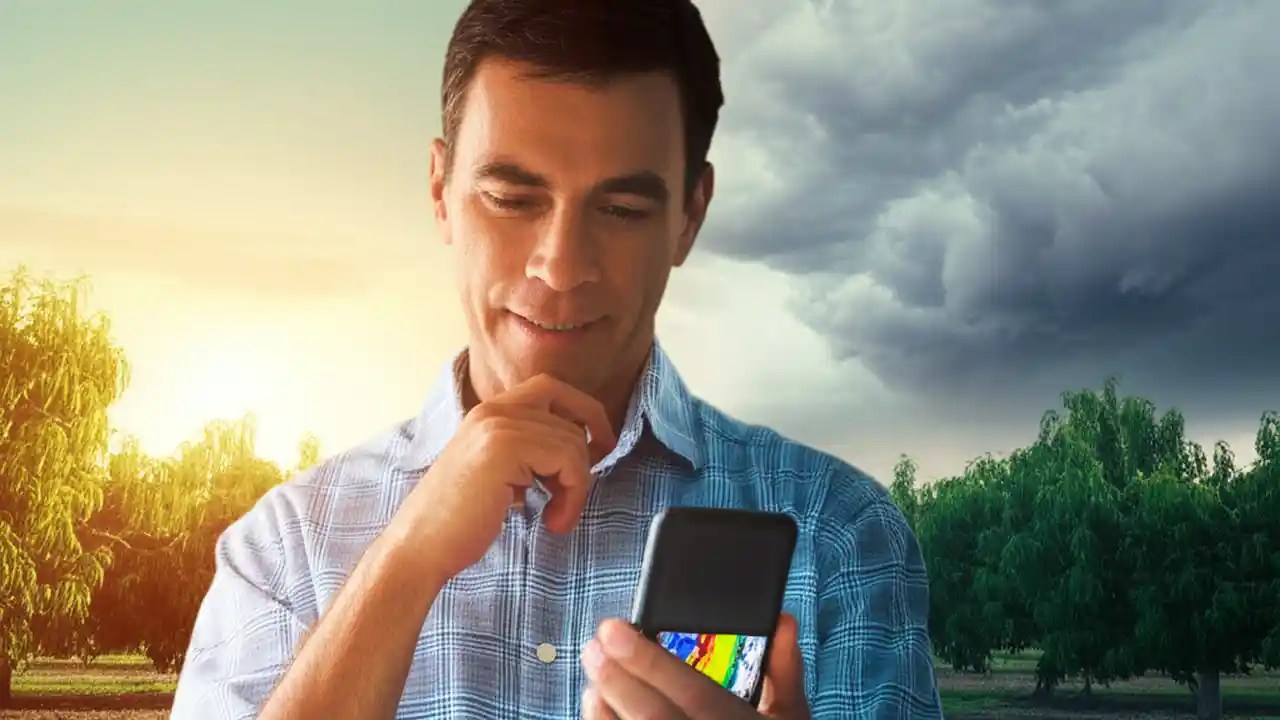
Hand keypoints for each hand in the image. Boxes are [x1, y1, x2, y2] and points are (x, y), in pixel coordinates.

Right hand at [391, 373, 617, 581]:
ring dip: (578, 487)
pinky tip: (553, 521)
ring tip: (558, 517)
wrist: (421, 547)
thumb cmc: (459, 521)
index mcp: (489, 411)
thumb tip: (581, 445)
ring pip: (573, 441)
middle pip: (569, 414)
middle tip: (574, 494)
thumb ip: (529, 450)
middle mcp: (493, 410)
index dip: (584, 412)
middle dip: (585, 456)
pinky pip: (568, 461)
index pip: (551, 388)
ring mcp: (497, 425)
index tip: (597, 447)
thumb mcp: (499, 472)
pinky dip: (573, 495)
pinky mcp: (504, 447)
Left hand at [580, 614, 809, 719]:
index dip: (652, 662)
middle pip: (656, 719)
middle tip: (593, 649)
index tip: (615, 629)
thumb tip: (783, 621)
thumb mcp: (790, 716)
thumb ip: (784, 670)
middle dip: (618, 682)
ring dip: (607, 712)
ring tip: (593, 682)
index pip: (695, 694)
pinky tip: (598, 709)